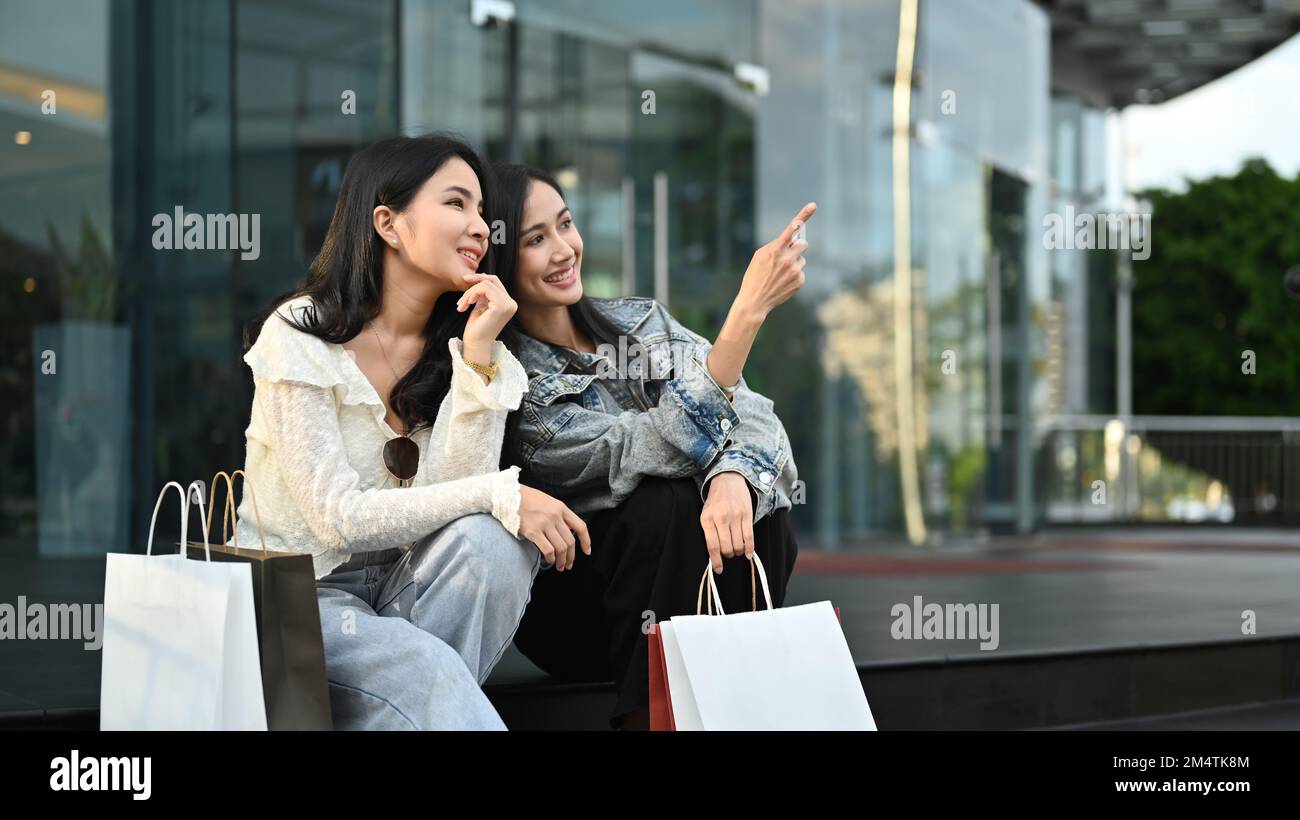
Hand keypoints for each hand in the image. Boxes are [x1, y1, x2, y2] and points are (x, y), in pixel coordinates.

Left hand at [457, 272, 516, 346]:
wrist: (476, 345)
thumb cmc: (476, 328)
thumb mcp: (481, 306)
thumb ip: (484, 293)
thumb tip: (482, 276)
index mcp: (508, 304)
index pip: (496, 283)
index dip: (480, 279)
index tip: (465, 280)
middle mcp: (511, 304)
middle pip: (493, 280)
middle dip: (474, 282)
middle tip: (462, 291)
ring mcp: (508, 305)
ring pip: (487, 284)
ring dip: (470, 292)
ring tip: (462, 304)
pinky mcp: (501, 306)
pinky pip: (485, 288)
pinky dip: (473, 293)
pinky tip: (467, 304)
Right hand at [518, 486, 590, 570]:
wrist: (508, 495)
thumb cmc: (527, 499)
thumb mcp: (548, 502)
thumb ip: (558, 515)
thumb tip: (566, 532)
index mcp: (561, 507)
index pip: (580, 526)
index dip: (586, 541)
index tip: (586, 551)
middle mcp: (555, 516)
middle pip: (570, 541)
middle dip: (571, 556)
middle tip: (568, 564)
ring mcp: (544, 524)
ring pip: (561, 548)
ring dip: (562, 560)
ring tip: (559, 566)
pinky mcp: (533, 532)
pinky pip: (548, 549)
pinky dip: (551, 558)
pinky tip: (549, 560)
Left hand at [700, 472, 753, 574]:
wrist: (728, 479)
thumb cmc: (715, 501)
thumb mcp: (706, 514)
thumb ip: (709, 533)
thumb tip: (715, 556)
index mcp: (706, 519)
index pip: (712, 546)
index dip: (716, 561)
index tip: (718, 570)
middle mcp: (720, 518)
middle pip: (726, 548)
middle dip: (728, 555)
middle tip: (728, 553)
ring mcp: (735, 516)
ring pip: (738, 545)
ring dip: (738, 552)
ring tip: (736, 549)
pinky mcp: (747, 514)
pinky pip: (749, 537)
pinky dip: (749, 549)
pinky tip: (748, 554)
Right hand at [734, 202, 815, 319]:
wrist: (755, 301)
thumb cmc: (755, 275)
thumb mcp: (760, 256)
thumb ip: (777, 245)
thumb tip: (796, 239)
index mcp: (775, 250)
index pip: (792, 228)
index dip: (803, 215)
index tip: (813, 205)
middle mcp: (788, 259)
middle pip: (803, 244)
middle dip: (797, 246)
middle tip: (787, 254)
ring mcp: (795, 271)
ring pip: (801, 259)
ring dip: (794, 262)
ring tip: (779, 273)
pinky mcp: (800, 281)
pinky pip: (801, 272)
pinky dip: (794, 275)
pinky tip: (782, 282)